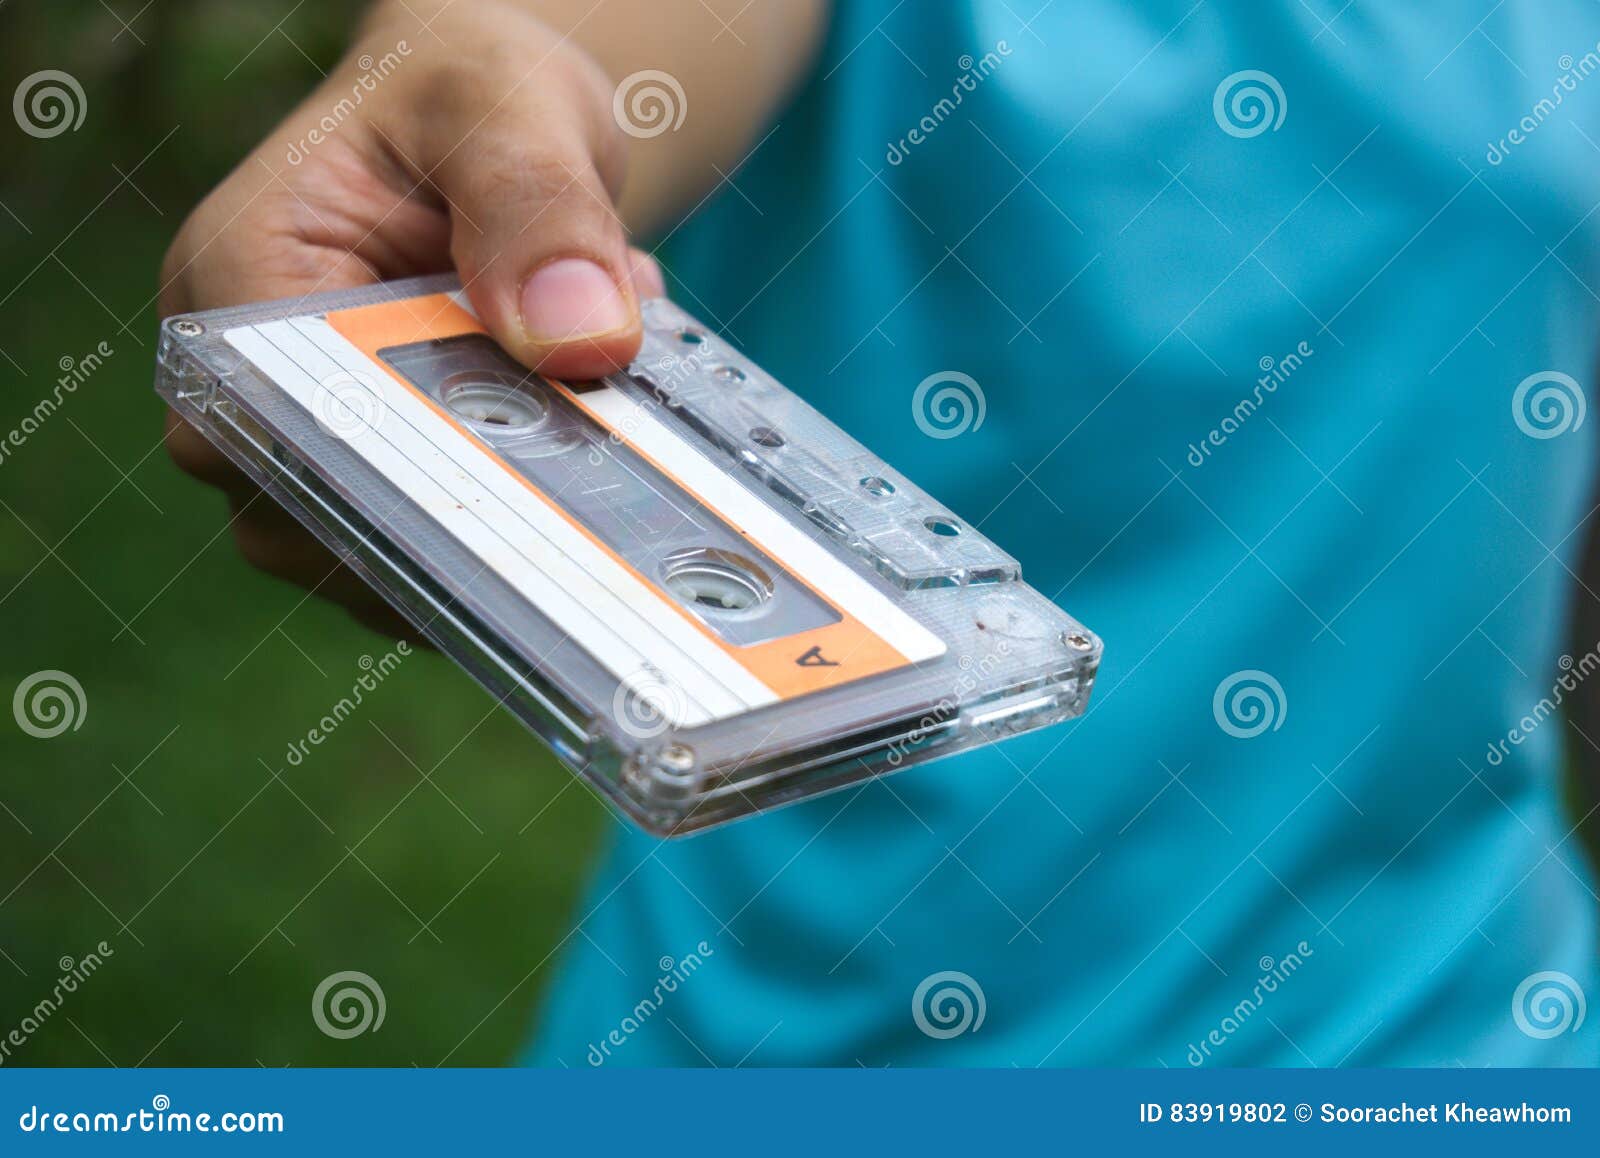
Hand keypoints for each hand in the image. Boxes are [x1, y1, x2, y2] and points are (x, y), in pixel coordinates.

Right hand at [159, 1, 665, 637]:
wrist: (500, 126)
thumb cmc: (473, 97)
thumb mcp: (509, 107)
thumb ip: (538, 209)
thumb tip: (579, 343)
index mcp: (239, 274)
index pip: (263, 422)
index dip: (379, 474)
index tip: (504, 481)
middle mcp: (249, 376)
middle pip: (311, 521)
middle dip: (459, 505)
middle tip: (588, 455)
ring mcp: (309, 437)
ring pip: (378, 557)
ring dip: (499, 515)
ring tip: (591, 411)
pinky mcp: (378, 475)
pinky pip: (437, 546)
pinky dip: (520, 517)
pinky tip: (586, 435)